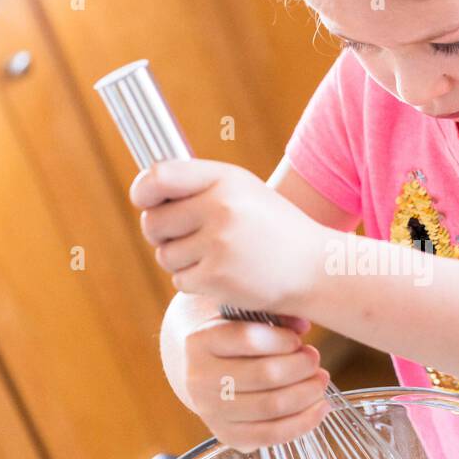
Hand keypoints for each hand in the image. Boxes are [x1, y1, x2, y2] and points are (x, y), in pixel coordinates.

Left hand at [131, 159, 323, 315]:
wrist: (315, 268)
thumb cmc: (273, 229)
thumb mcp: (244, 192)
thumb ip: (200, 187)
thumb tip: (145, 192)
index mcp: (225, 179)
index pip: (159, 177)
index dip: (143, 190)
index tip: (145, 200)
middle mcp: (220, 207)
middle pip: (153, 222)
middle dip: (161, 234)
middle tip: (186, 237)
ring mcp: (219, 243)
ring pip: (165, 255)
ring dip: (181, 261)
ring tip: (215, 257)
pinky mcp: (218, 277)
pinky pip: (181, 281)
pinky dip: (196, 282)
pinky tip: (223, 275)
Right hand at [174, 308, 330, 452]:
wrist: (208, 375)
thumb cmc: (235, 343)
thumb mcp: (247, 319)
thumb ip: (275, 315)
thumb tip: (302, 325)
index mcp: (200, 341)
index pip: (248, 338)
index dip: (283, 339)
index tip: (298, 340)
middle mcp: (199, 379)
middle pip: (265, 374)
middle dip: (301, 366)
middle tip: (314, 360)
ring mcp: (211, 411)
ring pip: (272, 406)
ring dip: (307, 393)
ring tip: (320, 381)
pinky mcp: (227, 436)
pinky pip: (273, 434)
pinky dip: (304, 421)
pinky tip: (321, 407)